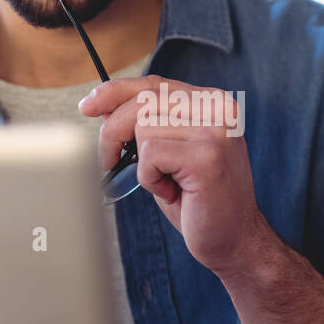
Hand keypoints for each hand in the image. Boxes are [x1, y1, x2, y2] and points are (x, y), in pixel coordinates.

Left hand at [78, 75, 270, 277]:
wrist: (234, 239)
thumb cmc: (199, 200)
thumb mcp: (168, 154)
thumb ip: (147, 125)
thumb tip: (103, 107)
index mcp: (212, 103)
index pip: (155, 84)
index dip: (116, 92)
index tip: (88, 106)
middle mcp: (218, 109)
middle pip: (143, 101)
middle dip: (113, 133)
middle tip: (110, 162)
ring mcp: (216, 130)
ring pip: (143, 126)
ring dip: (140, 163)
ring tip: (163, 183)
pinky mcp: (207, 156)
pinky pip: (151, 154)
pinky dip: (150, 178)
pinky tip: (172, 192)